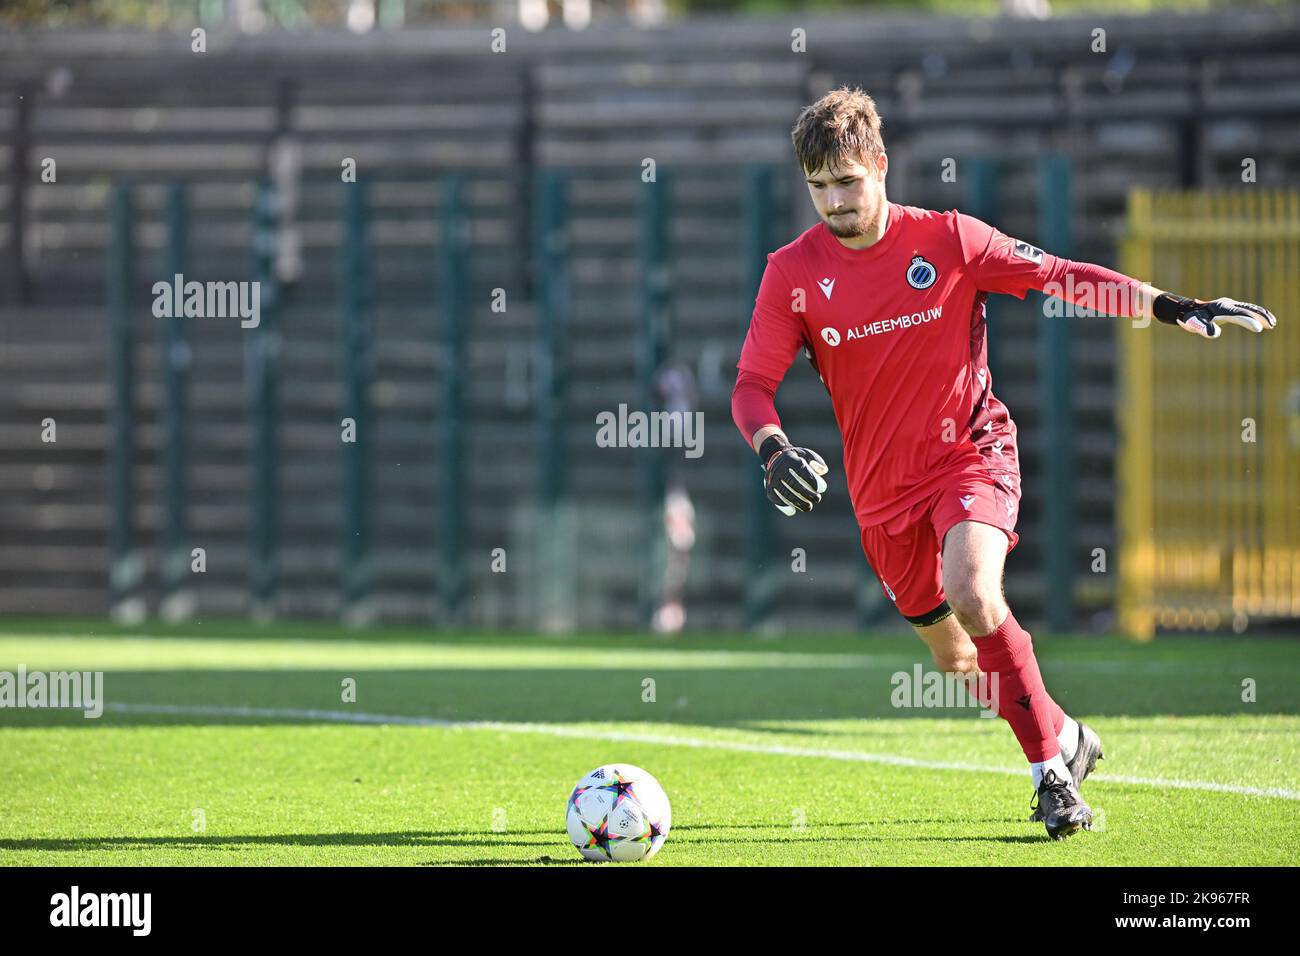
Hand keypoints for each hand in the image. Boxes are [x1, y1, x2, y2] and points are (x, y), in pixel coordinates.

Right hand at [759, 436, 828, 515]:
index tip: (820, 489)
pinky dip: (785, 506)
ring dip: (798, 503)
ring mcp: (771, 479)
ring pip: (785, 494)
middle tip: (817, 499)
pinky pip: (777, 499)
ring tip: (808, 507)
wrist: (775, 459)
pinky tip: (793, 510)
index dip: (812, 481)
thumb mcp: (806, 454)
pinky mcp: (769, 488)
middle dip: (807, 494)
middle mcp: (778, 468)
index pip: (801, 470)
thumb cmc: (796, 459)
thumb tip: (823, 471)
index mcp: (789, 458)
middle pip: (793, 484)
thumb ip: (817, 461)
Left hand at [1156, 294, 1276, 338]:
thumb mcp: (1195, 325)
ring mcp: (1229, 305)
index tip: (1259, 328)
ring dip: (1261, 314)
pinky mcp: (1229, 307)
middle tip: (1271, 325)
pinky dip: (1255, 313)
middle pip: (1248, 309)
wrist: (1185, 310)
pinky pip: (1245, 309)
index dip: (1249, 321)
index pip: (1239, 315)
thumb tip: (1214, 334)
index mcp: (1221, 308)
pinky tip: (1260, 320)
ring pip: (1249, 308)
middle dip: (1261, 316)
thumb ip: (1204, 329)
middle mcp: (1227, 304)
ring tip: (1272, 323)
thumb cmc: (1190, 319)